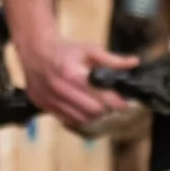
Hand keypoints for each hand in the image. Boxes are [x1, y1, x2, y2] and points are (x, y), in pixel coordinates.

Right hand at [20, 36, 134, 129]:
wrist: (36, 51)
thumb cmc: (65, 51)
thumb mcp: (89, 50)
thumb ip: (112, 60)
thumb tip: (133, 63)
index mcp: (73, 74)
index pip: (102, 99)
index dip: (116, 102)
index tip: (122, 102)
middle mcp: (61, 89)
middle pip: (94, 112)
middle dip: (105, 109)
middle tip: (109, 102)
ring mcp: (50, 99)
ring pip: (81, 119)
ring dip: (92, 115)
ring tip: (95, 104)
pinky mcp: (44, 106)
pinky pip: (68, 120)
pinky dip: (78, 116)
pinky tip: (81, 107)